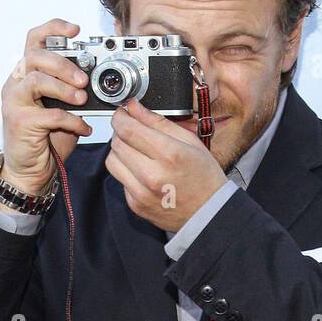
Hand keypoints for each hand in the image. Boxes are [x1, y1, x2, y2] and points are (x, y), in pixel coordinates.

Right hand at [0, 18, 93, 199]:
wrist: (29, 171)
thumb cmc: (45, 139)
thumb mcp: (61, 108)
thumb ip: (71, 91)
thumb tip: (94, 80)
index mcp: (25, 75)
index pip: (34, 40)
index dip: (54, 28)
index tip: (76, 30)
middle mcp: (15, 84)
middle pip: (36, 56)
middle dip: (64, 64)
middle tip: (84, 79)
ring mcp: (14, 102)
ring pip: (38, 80)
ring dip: (65, 88)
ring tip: (82, 99)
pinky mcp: (19, 122)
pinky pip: (49, 114)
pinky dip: (70, 120)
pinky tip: (82, 127)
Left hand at [106, 98, 227, 232]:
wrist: (209, 213)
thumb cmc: (204, 177)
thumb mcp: (189, 141)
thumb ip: (158, 122)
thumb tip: (134, 107)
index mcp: (168, 154)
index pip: (127, 129)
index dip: (120, 117)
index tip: (122, 113)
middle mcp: (152, 175)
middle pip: (117, 144)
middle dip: (121, 132)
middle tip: (132, 131)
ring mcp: (141, 193)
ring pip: (112, 162)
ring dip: (120, 152)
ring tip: (137, 151)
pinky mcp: (136, 205)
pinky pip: (120, 180)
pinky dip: (127, 171)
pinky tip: (143, 172)